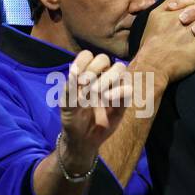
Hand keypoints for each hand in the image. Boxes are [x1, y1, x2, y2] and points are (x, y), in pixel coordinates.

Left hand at [59, 50, 131, 166]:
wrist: (82, 139)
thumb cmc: (72, 119)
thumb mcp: (66, 105)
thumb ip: (69, 88)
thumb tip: (73, 72)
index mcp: (85, 75)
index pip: (87, 56)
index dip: (83, 61)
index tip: (76, 76)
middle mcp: (100, 78)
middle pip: (104, 58)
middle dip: (94, 69)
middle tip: (85, 85)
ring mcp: (113, 88)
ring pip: (120, 68)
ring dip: (108, 77)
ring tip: (95, 92)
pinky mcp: (123, 101)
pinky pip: (128, 88)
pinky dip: (118, 90)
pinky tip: (106, 99)